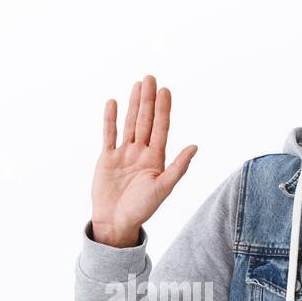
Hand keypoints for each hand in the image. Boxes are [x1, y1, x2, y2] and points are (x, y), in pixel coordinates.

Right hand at [90, 74, 197, 247]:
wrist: (115, 222)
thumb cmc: (141, 209)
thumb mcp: (163, 188)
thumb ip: (178, 167)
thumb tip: (194, 146)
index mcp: (156, 159)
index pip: (161, 128)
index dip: (163, 109)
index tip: (165, 90)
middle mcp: (141, 152)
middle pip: (145, 121)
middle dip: (148, 100)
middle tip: (150, 78)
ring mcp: (123, 154)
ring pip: (129, 123)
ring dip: (133, 104)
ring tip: (137, 85)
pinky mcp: (107, 158)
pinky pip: (109, 135)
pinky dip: (110, 119)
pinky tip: (113, 103)